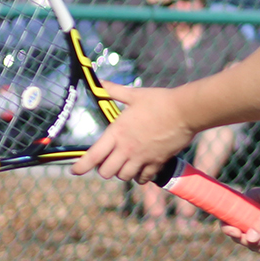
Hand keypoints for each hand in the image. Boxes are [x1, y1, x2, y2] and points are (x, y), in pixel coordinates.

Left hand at [71, 82, 193, 181]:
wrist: (184, 111)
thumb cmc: (159, 101)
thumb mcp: (134, 94)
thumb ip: (114, 91)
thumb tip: (100, 82)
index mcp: (117, 133)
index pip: (93, 156)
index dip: (80, 166)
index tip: (75, 171)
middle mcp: (127, 149)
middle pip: (106, 172)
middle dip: (104, 169)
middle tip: (107, 162)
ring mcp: (142, 157)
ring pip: (123, 177)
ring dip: (121, 173)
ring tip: (125, 165)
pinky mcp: (157, 162)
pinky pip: (144, 178)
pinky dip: (140, 177)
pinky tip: (141, 170)